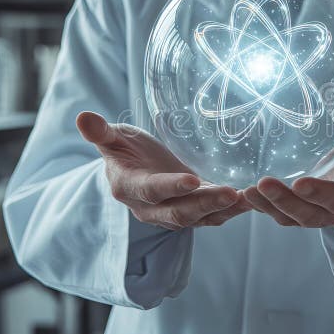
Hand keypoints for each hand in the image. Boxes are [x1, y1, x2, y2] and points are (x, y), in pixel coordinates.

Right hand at [76, 111, 250, 229]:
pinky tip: (251, 200)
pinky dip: (231, 211)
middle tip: (230, 193)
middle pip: (179, 211)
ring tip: (246, 198)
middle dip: (205, 203)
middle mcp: (151, 208)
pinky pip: (212, 217)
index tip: (192, 180)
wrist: (134, 172)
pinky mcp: (192, 213)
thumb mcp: (113, 138)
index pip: (152, 190)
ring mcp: (173, 213)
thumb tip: (82, 117)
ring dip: (223, 210)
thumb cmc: (124, 150)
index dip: (171, 186)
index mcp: (130, 187)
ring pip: (199, 218)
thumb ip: (101, 132)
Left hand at [244, 132, 333, 229]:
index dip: (321, 194)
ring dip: (267, 207)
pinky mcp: (299, 211)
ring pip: (289, 218)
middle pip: (308, 215)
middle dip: (284, 202)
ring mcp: (316, 215)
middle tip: (262, 184)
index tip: (301, 183)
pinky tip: (241, 194)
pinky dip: (260, 207)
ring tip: (246, 191)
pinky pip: (278, 214)